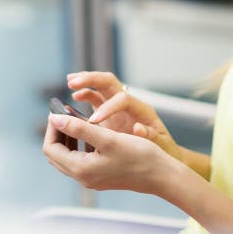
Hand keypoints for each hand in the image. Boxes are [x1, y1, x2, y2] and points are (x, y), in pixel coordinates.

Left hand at [42, 113, 171, 193]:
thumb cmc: (138, 155)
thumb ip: (79, 128)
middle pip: (56, 153)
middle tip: (66, 113)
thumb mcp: (107, 138)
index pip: (51, 148)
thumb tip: (55, 119)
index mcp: (81, 169)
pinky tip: (91, 131)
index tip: (59, 110)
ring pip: (68, 156)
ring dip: (69, 137)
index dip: (53, 127)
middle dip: (58, 132)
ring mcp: (92, 178)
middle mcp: (83, 177)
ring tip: (77, 119)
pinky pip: (80, 159)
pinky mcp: (100, 176)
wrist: (161, 175)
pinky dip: (80, 144)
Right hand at [67, 71, 182, 161]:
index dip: (108, 108)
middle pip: (109, 81)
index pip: (123, 99)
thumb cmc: (162, 149)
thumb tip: (138, 128)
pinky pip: (95, 98)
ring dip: (85, 82)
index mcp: (141, 110)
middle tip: (74, 82)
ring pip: (100, 86)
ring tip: (70, 82)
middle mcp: (129, 103)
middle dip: (91, 80)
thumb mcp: (159, 144)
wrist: (161, 153)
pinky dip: (85, 94)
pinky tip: (74, 97)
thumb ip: (149, 135)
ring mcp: (118, 107)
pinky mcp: (109, 112)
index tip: (94, 121)